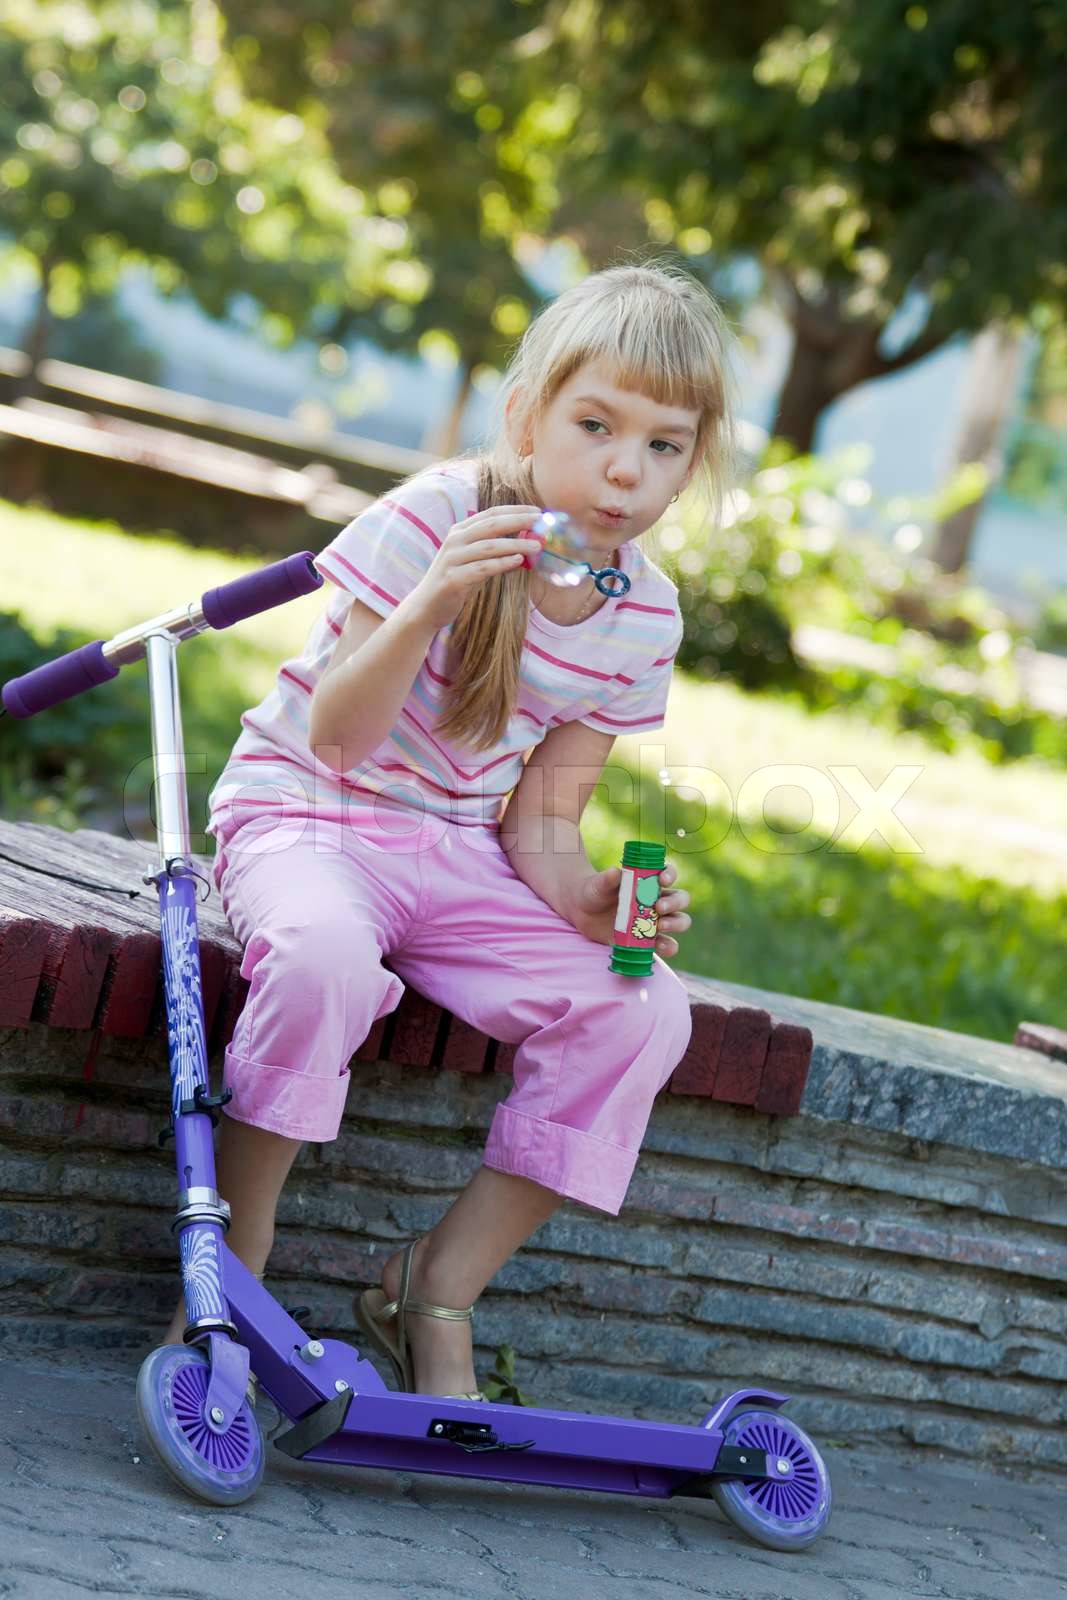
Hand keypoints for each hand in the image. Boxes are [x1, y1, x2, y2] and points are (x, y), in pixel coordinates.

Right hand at [407, 506, 543, 631]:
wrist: (426, 607)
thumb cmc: (455, 583)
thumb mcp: (475, 564)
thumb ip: (495, 555)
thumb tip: (526, 550)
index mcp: (460, 532)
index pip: (491, 514)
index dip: (515, 511)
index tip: (537, 511)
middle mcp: (455, 541)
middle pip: (491, 525)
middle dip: (518, 521)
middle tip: (542, 523)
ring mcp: (452, 559)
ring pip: (489, 546)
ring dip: (516, 544)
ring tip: (537, 546)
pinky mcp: (453, 579)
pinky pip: (482, 568)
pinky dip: (502, 564)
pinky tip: (519, 562)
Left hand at [570, 861, 691, 959]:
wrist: (582, 911)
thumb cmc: (594, 891)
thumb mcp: (598, 884)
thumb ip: (607, 879)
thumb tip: (615, 872)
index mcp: (648, 881)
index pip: (668, 874)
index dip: (670, 874)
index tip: (662, 880)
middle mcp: (657, 900)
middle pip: (680, 899)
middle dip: (674, 903)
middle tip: (659, 908)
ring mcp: (654, 920)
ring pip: (679, 921)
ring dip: (676, 924)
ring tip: (660, 926)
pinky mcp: (648, 939)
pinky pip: (666, 944)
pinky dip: (668, 947)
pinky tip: (660, 947)